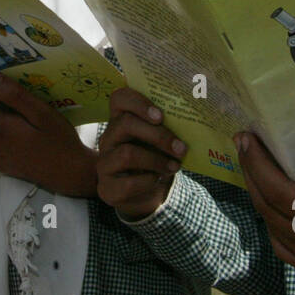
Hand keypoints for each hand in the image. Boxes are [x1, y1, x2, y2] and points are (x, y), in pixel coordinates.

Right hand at [97, 87, 185, 219]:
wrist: (147, 195)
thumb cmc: (156, 160)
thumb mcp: (160, 142)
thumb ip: (166, 130)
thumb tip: (190, 123)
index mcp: (121, 120)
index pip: (119, 98)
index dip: (138, 103)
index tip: (160, 116)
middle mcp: (108, 138)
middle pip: (126, 124)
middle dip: (158, 135)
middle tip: (180, 148)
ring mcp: (104, 164)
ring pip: (127, 153)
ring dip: (157, 160)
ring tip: (175, 166)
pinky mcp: (107, 188)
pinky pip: (129, 182)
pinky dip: (149, 181)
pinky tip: (158, 180)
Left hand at [236, 133, 294, 282]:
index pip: (279, 192)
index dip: (258, 164)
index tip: (246, 138)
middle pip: (268, 208)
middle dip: (252, 173)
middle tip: (243, 143)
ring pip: (271, 227)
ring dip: (258, 194)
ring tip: (254, 164)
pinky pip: (282, 244)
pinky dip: (271, 219)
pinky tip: (272, 197)